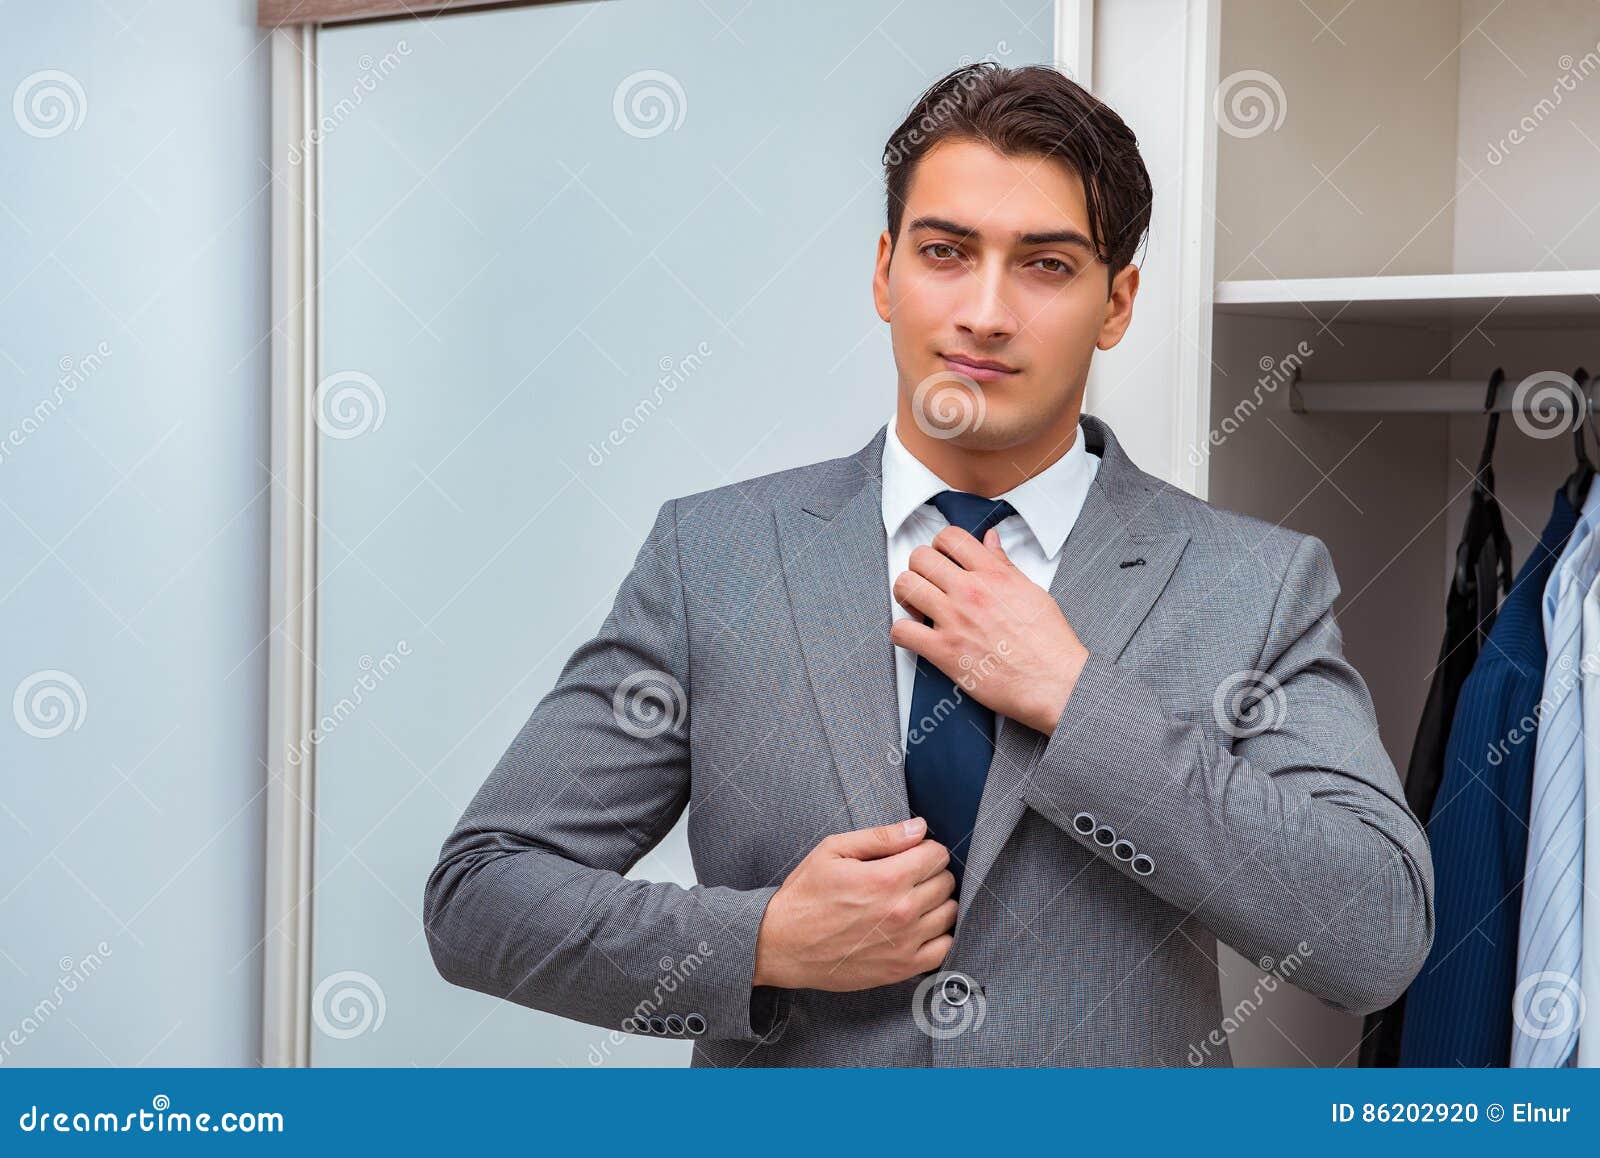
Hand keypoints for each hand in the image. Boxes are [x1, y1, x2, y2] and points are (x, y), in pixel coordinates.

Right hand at [752, 817, 955, 990]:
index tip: (911, 854)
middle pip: (946, 882)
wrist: (782, 945)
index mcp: (886, 878)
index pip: (937, 855)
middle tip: (907, 876)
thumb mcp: (833, 851)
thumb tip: (919, 827)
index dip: (925, 849)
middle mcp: (902, 911)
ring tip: (912, 900)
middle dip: (931, 873)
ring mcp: (905, 943)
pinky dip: (939, 934)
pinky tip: (919, 927)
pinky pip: (944, 948)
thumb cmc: (804, 896)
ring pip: (950, 913)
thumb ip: (881, 837)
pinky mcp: (902, 968)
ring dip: (937, 902)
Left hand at [890, 523, 1088, 733]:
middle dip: (920, 568)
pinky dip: (902, 632)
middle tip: (927, 583)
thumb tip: (990, 541)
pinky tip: (915, 635)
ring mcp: (954, 620)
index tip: (942, 558)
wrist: (1054, 682)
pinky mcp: (944, 651)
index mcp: (993, 575)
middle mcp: (970, 591)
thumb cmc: (1049, 643)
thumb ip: (1005, 565)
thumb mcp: (1032, 591)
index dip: (940, 545)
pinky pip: (902, 631)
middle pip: (920, 558)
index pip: (951, 537)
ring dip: (906, 595)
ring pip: (905, 586)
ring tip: (917, 606)